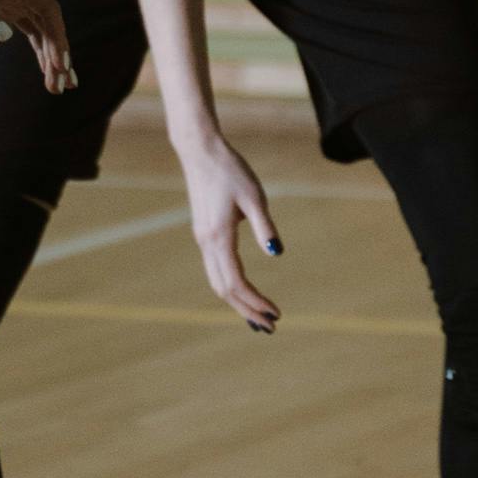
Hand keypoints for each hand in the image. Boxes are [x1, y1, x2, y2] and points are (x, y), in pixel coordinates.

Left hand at [0, 0, 75, 95]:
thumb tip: (6, 37)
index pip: (47, 10)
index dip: (58, 38)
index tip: (62, 66)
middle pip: (49, 23)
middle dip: (58, 54)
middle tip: (63, 86)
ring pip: (41, 29)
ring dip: (51, 56)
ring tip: (58, 86)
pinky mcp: (3, 5)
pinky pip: (29, 29)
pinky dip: (38, 49)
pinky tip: (45, 68)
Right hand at [175, 127, 282, 331]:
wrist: (200, 151)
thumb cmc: (231, 170)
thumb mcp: (254, 197)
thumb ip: (265, 227)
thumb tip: (277, 255)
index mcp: (219, 237)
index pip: (236, 282)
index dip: (255, 301)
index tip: (276, 313)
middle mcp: (206, 243)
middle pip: (224, 289)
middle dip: (247, 310)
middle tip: (271, 326)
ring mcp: (203, 239)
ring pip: (217, 282)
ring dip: (238, 302)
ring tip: (259, 317)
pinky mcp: (204, 233)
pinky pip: (215, 270)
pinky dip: (230, 287)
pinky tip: (243, 290)